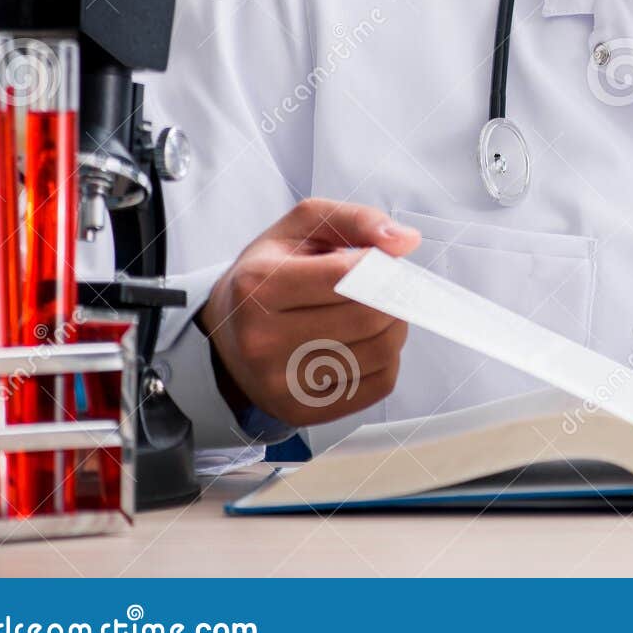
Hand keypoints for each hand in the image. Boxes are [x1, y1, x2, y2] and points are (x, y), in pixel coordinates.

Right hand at [197, 198, 422, 427]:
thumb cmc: (269, 272)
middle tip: (391, 288)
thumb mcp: (303, 227)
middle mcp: (262, 340)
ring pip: (380, 353)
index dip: (382, 266)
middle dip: (394, 297)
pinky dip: (389, 359)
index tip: (387, 263)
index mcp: (258, 286)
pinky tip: (368, 343)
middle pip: (368, 317)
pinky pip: (378, 385)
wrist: (225, 332)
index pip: (347, 276)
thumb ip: (357, 221)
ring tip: (379, 312)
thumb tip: (407, 241)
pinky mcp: (301, 411)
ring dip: (396, 327)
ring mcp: (279, 383)